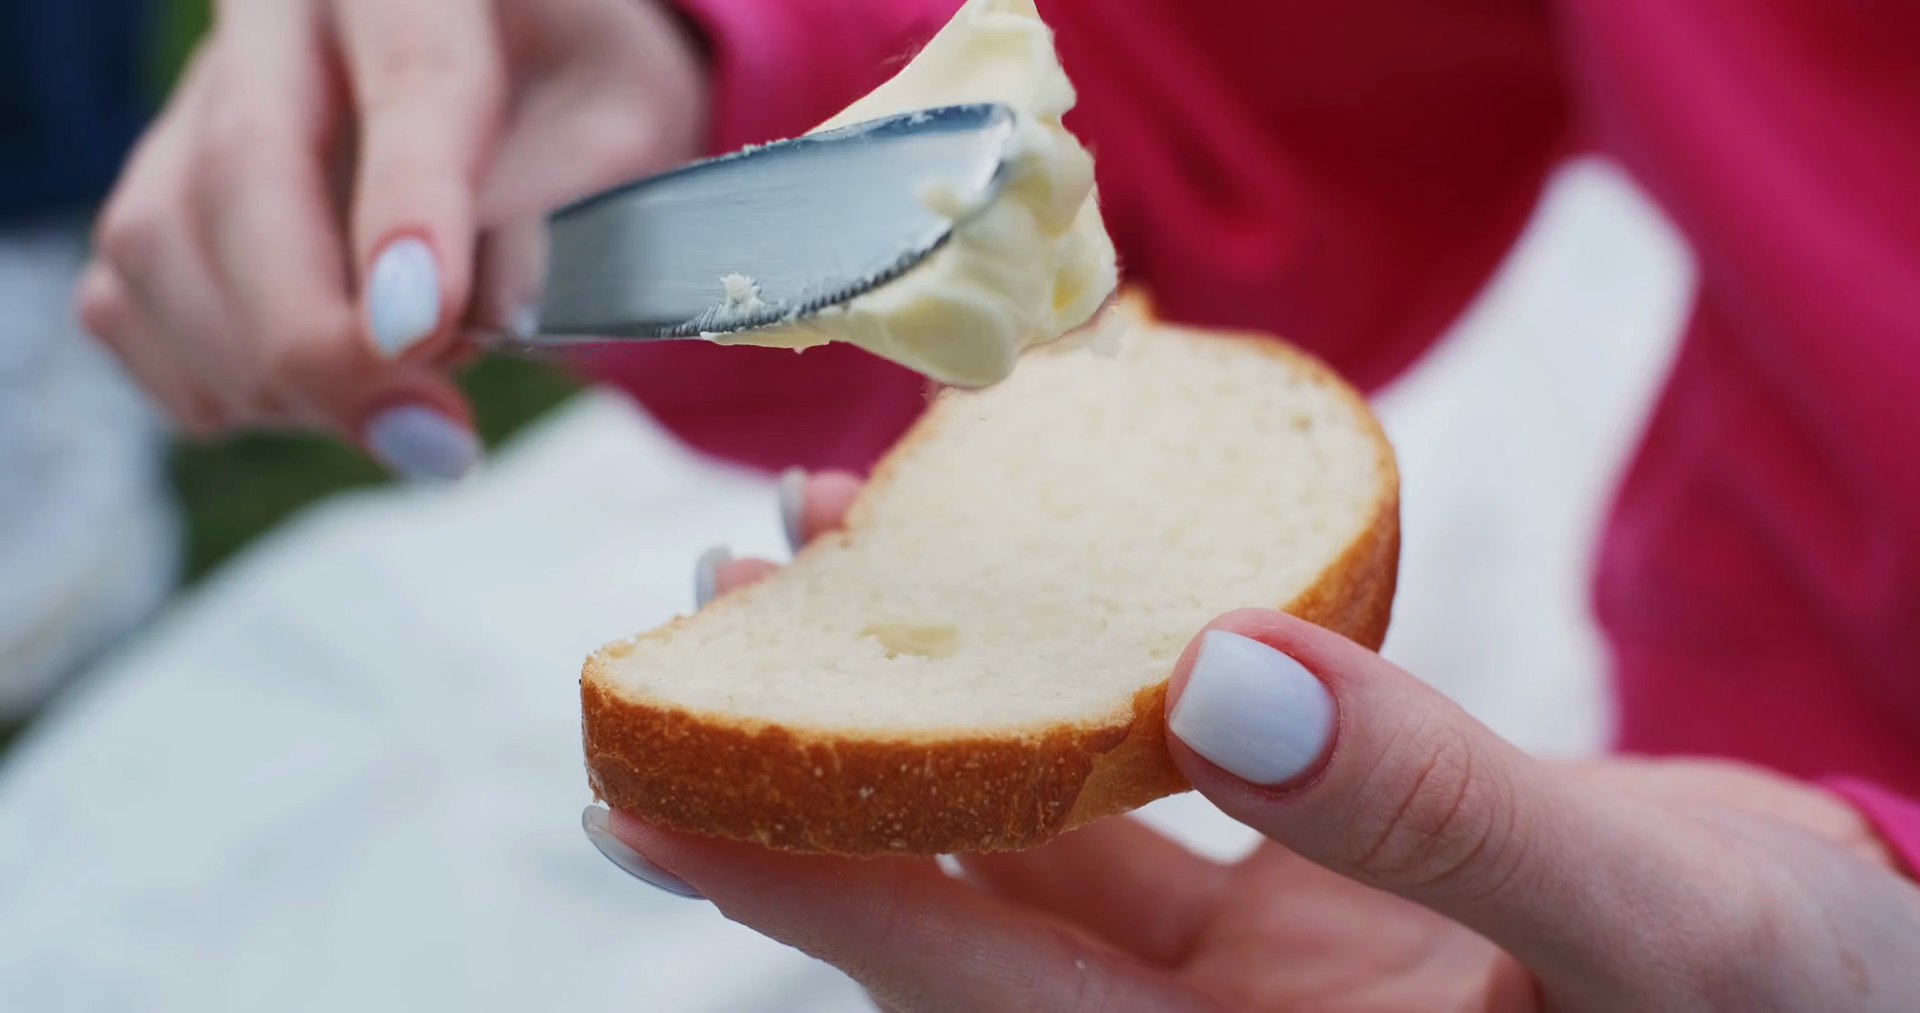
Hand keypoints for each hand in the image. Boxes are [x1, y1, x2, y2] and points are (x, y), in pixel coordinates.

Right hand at [76, 0, 708, 477]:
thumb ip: (571, 203)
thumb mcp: (627, 120)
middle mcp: (276, 21)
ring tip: (405, 420)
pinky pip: (126, 306)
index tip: (424, 330)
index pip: (407, 77)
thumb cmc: (575, 92)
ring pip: (161, 244)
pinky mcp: (156, 189)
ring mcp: (194, 104)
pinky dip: (220, 385)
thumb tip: (479, 311)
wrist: (527, 72)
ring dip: (271, 373)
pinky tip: (321, 398)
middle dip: (317, 336)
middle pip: (244, 169)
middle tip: (424, 439)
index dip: (407, 212)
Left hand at [584, 471, 1919, 1011]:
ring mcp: (1255, 960)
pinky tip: (1020, 580)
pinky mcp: (1302, 884)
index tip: (639, 795)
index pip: (980, 986)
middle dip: (820, 764)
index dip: (807, 887)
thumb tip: (1231, 678)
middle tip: (687, 627)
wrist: (1854, 995)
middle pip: (969, 897)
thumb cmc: (1793, 1009)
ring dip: (931, 689)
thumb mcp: (1650, 924)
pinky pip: (1152, 777)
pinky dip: (1077, 677)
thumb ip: (1440, 811)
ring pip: (1045, 818)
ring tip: (817, 549)